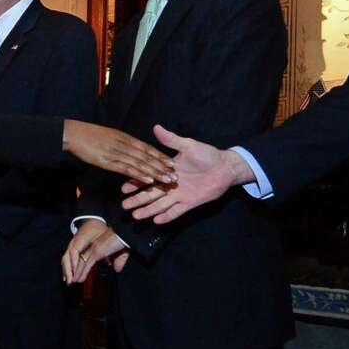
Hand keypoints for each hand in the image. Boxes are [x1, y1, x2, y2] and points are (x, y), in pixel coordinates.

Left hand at [62, 220, 128, 284]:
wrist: (126, 233)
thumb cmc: (125, 240)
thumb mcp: (122, 253)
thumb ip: (119, 261)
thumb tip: (117, 269)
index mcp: (99, 245)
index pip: (86, 257)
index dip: (81, 266)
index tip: (78, 274)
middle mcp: (94, 247)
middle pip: (80, 260)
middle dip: (75, 270)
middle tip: (71, 279)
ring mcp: (95, 249)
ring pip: (81, 263)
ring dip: (76, 273)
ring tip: (72, 282)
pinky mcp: (97, 252)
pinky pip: (87, 264)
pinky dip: (81, 272)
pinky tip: (78, 279)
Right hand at [63, 120, 174, 185]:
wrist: (72, 133)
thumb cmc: (88, 135)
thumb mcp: (108, 136)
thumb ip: (120, 143)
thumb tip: (129, 149)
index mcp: (125, 137)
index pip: (147, 147)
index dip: (160, 156)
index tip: (172, 162)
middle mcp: (124, 144)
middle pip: (148, 156)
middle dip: (163, 166)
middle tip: (176, 175)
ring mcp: (117, 152)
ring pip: (141, 163)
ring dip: (156, 172)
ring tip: (168, 180)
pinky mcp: (108, 161)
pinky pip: (127, 169)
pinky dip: (140, 175)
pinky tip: (149, 180)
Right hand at [121, 125, 252, 223]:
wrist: (225, 167)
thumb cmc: (207, 154)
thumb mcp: (188, 145)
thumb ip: (172, 140)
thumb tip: (156, 127)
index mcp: (168, 169)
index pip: (149, 176)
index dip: (136, 182)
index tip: (123, 187)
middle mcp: (171, 184)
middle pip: (152, 193)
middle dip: (138, 199)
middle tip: (124, 206)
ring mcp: (180, 194)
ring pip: (161, 204)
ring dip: (149, 210)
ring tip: (136, 216)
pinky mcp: (190, 202)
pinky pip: (176, 211)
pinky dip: (167, 216)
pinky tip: (156, 221)